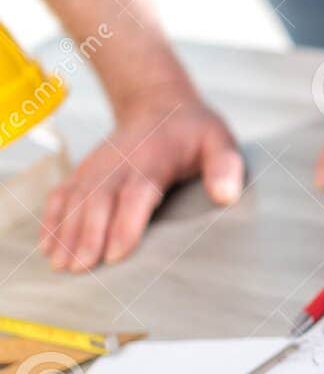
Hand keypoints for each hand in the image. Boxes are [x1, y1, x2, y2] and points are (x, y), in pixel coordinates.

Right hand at [39, 100, 242, 270]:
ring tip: (61, 265)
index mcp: (154, 158)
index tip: (116, 255)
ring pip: (76, 200)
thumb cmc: (194, 131)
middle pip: (98, 200)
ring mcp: (97, 166)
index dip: (125, 224)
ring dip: (66, 232)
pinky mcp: (85, 171)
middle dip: (88, 235)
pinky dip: (52, 219)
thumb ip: (226, 165)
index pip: (136, 194)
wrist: (159, 104)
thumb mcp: (220, 141)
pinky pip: (62, 194)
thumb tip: (226, 196)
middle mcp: (119, 162)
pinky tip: (47, 246)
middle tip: (82, 269)